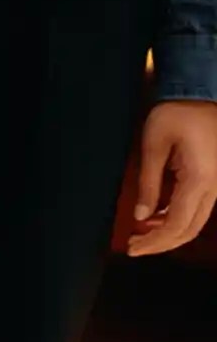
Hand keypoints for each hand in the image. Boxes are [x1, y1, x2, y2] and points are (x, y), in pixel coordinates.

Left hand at [128, 100, 216, 255]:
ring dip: (168, 231)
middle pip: (190, 229)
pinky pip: (197, 207)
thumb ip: (148, 184)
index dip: (155, 242)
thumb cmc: (175, 114)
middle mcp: (214, 186)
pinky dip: (177, 217)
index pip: (177, 224)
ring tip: (140, 233)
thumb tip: (142, 216)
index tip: (132, 249)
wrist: (201, 93)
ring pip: (195, 221)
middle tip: (134, 246)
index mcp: (199, 179)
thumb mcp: (153, 146)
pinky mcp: (213, 178)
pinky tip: (156, 217)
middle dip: (161, 243)